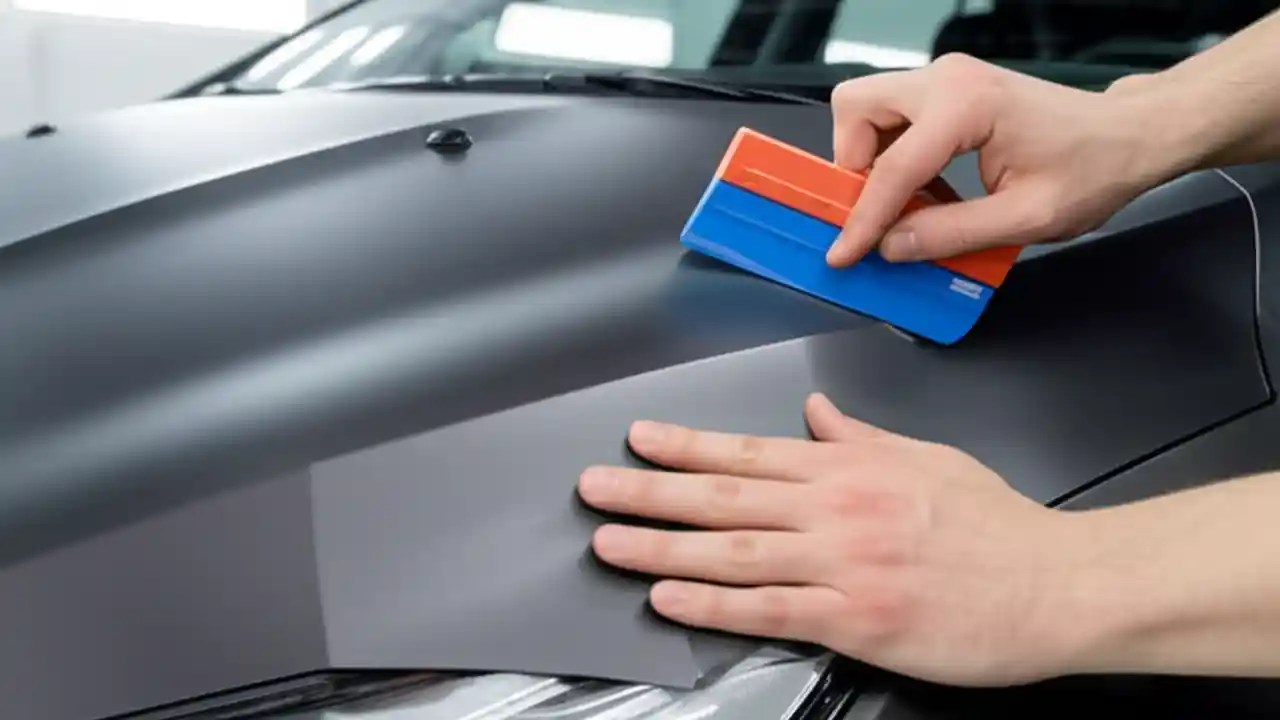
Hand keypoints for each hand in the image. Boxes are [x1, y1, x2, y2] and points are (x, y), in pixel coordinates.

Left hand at [578, 394, 1093, 686]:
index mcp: (852, 468)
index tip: (639, 439)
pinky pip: (771, 609)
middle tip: (594, 487)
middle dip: (650, 490)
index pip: (750, 451)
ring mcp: (845, 564)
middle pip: (725, 496)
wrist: (1058, 583)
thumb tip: (816, 414)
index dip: (685, 445)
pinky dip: (714, 603)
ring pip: (734, 549)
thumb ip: (861, 439)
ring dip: (661, 544)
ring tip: (609, 541)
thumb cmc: (999, 525)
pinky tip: (671, 596)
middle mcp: (838, 509)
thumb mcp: (928, 459)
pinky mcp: (858, 619)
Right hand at [825, 53, 1178, 266]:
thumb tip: (892, 246)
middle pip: (856, 109)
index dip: (862, 218)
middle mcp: (949, 79)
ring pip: (867, 108)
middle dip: (851, 166)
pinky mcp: (949, 90)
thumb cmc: (1092, 168)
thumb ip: (951, 234)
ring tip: (898, 206)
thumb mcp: (1025, 218)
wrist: (1128, 136)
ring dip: (868, 160)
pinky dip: (891, 155)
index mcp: (968, 106)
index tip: (842, 253)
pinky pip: (893, 117)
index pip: (892, 167)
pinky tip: (921, 192)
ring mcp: (947, 79)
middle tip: (868, 212)